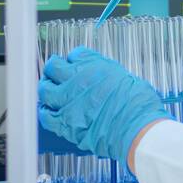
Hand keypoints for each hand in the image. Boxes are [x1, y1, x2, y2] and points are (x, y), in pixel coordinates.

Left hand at [37, 47, 171, 161]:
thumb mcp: (125, 77)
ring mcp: (69, 102)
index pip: (74, 54)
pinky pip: (46, 116)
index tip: (75, 65)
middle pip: (53, 67)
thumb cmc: (137, 105)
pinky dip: (45, 113)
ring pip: (45, 90)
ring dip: (46, 89)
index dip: (74, 60)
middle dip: (53, 70)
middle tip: (55, 74)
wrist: (137, 128)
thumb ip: (107, 74)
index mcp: (93, 66)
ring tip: (49, 91)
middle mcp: (77, 81)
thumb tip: (102, 76)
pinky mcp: (66, 123)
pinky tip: (49, 111)